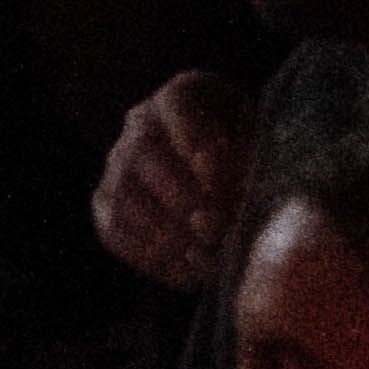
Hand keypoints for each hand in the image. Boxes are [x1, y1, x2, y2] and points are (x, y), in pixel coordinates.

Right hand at [97, 68, 255, 286]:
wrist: (225, 184)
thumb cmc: (252, 160)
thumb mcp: (262, 149)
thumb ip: (251, 162)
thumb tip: (226, 193)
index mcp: (184, 97)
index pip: (177, 104)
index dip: (192, 135)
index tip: (214, 171)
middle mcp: (140, 124)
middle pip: (142, 150)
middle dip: (180, 194)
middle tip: (214, 227)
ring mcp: (117, 164)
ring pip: (122, 193)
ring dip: (163, 230)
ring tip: (203, 256)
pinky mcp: (106, 202)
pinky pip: (113, 228)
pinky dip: (148, 255)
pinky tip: (187, 272)